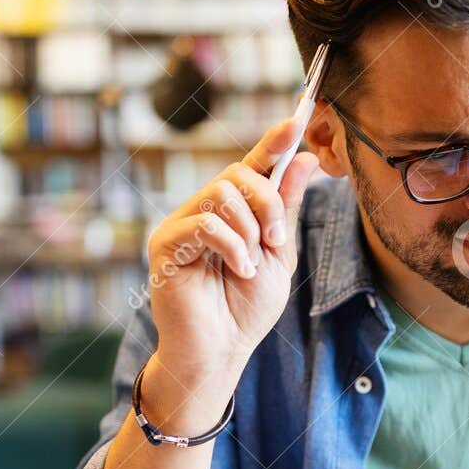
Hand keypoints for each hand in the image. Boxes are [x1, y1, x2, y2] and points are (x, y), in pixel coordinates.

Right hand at [142, 119, 319, 429]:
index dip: (273, 142)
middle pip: (237, 174)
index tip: (297, 118)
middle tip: (273, 240)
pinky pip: (205, 223)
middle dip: (267, 202)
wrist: (221, 350)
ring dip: (249, 230)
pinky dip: (231, 246)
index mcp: (233, 213)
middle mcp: (204, 211)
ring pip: (221, 194)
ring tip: (250, 265)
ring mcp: (181, 225)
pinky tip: (237, 271)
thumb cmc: (245, 309)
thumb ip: (284, 209)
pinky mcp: (164, 244)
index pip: (252, 166)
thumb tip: (304, 160)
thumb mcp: (278, 255)